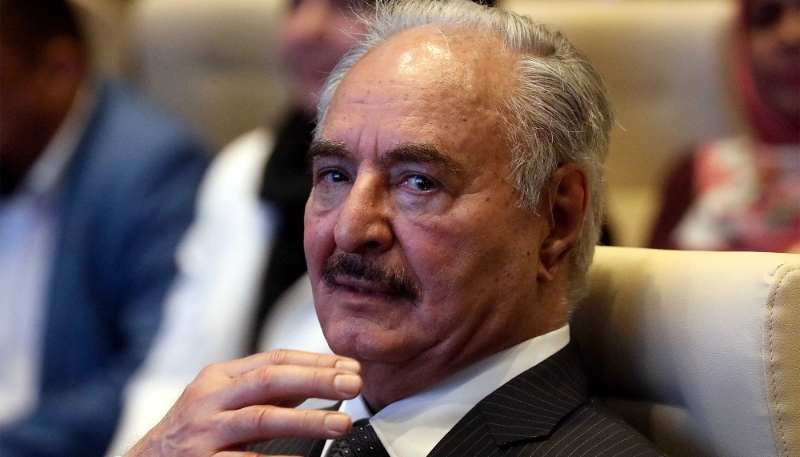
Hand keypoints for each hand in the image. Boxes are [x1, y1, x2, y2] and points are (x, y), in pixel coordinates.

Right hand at [123, 349, 361, 456]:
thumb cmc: (190, 434)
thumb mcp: (220, 402)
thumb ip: (263, 392)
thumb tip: (315, 380)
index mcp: (219, 378)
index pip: (275, 359)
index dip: (315, 361)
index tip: (350, 367)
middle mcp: (210, 399)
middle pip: (270, 380)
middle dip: (316, 379)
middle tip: (353, 384)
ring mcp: (204, 432)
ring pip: (261, 418)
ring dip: (307, 420)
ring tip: (341, 424)